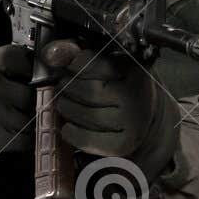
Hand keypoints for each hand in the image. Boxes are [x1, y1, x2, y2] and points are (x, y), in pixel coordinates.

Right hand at [0, 44, 35, 157]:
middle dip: (41, 99)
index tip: (44, 78)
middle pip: (32, 95)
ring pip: (31, 119)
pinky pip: (25, 139)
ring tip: (32, 116)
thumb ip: (20, 62)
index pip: (27, 62)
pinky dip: (30, 136)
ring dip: (36, 120)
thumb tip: (58, 68)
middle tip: (44, 101)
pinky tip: (24, 130)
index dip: (41, 72)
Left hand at [45, 40, 177, 175]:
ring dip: (67, 108)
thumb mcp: (107, 66)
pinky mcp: (122, 144)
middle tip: (64, 87)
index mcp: (134, 70)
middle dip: (68, 87)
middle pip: (89, 90)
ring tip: (65, 104)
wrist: (146, 119)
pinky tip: (69, 127)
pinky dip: (72, 132)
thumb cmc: (120, 88)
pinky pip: (87, 138)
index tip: (72, 67)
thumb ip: (78, 56)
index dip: (76, 64)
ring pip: (86, 114)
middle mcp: (137, 96)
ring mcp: (132, 122)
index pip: (96, 63)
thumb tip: (52, 53)